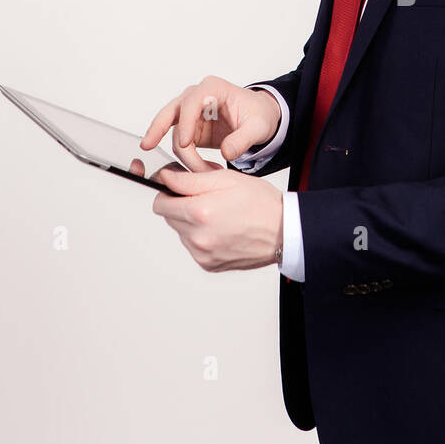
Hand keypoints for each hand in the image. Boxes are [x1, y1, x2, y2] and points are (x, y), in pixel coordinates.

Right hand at [140, 76, 280, 165]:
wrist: (259, 117)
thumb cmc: (258, 114)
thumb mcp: (258, 127)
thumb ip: (243, 139)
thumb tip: (226, 153)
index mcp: (213, 88)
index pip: (191, 101)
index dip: (186, 122)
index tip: (186, 143)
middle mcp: (197, 97)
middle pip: (171, 111)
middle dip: (157, 128)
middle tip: (147, 146)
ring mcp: (190, 113)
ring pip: (173, 132)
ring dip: (183, 155)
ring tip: (203, 173)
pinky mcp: (189, 128)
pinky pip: (180, 144)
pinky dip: (185, 159)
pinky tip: (196, 170)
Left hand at [151, 160, 283, 272]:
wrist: (284, 231)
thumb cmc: (260, 202)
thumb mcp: (226, 179)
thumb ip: (189, 179)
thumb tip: (164, 179)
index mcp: (199, 212)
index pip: (160, 204)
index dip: (169, 192)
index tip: (181, 189)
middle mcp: (197, 237)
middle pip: (169, 218)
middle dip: (182, 206)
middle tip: (207, 199)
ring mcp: (202, 253)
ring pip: (182, 233)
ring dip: (192, 223)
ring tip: (219, 215)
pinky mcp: (209, 264)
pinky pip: (194, 247)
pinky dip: (203, 237)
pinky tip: (222, 229)